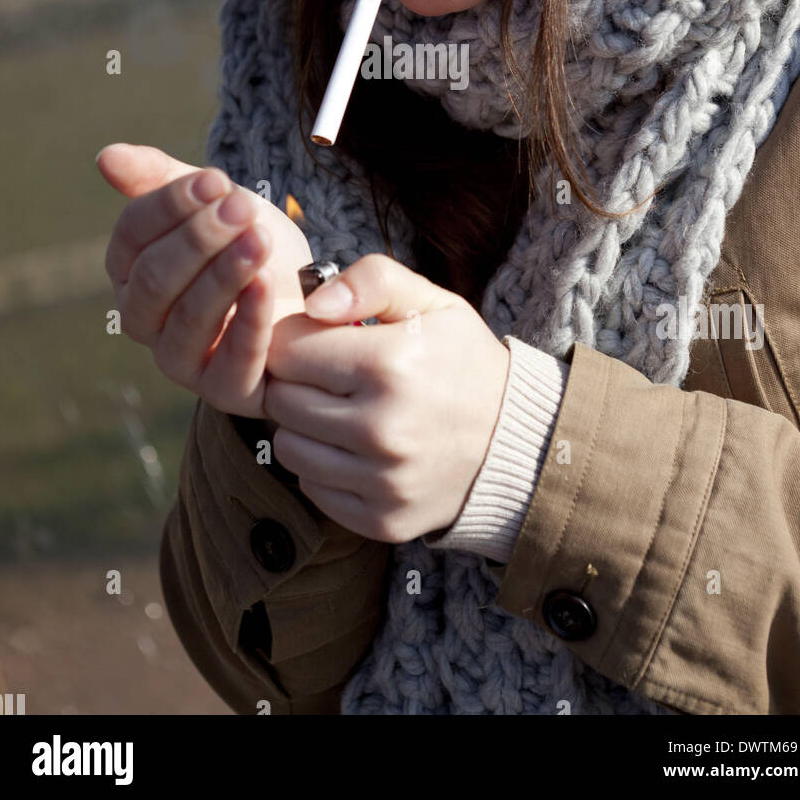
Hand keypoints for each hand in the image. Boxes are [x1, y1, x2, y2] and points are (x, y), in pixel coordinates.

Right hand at [96, 142, 311, 416]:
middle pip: (155, 278)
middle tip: (242, 207)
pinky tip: (267, 284)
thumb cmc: (250, 245)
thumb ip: (164, 180)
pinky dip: (250, 321)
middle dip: (200, 239)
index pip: (133, 234)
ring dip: (224, 275)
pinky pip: (232, 362)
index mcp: (130, 269)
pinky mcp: (226, 389)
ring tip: (258, 239)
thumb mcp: (215, 204)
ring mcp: (180, 359)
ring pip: (189, 318)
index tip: (217, 181)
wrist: (305, 295)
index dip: (172, 205)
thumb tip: (106, 157)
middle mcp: (144, 319)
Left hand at [263, 253, 510, 543]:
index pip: (286, 350)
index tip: (318, 341)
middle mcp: (382, 427)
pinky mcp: (382, 518)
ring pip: (288, 447)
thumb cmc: (462, 361)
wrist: (518, 439)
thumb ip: (371, 281)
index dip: (295, 340)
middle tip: (329, 376)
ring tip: (340, 410)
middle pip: (280, 399)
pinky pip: (311, 487)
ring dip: (303, 426)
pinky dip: (322, 467)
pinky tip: (354, 447)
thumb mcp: (431, 302)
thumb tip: (311, 303)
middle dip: (295, 382)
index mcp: (389, 364)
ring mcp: (383, 480)